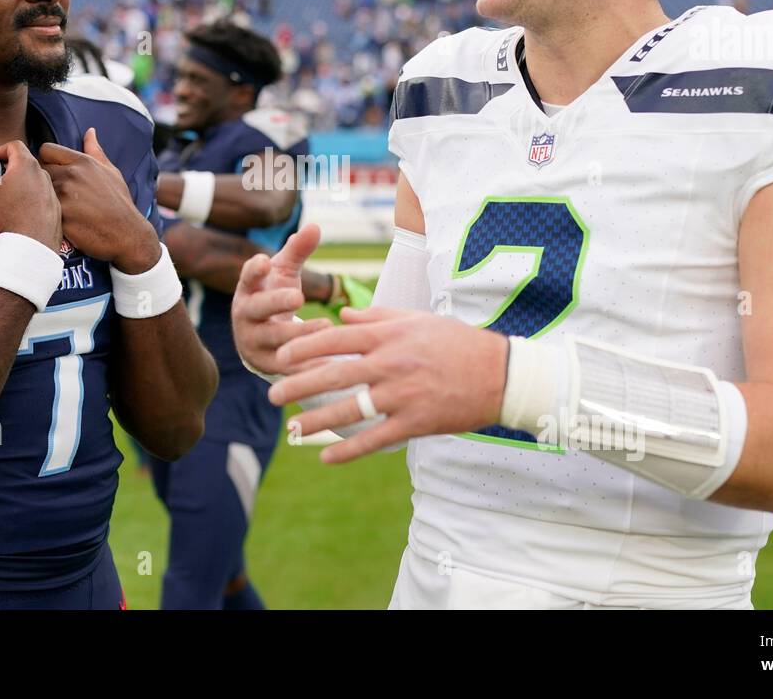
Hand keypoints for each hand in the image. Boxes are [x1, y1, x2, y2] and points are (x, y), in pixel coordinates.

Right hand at [0, 133, 61, 248]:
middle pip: (27, 162)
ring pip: (36, 180)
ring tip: (10, 200)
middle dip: (11, 167)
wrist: (29, 249)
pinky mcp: (57, 210)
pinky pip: (44, 197)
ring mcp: (53, 193)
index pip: (14, 145)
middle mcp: (44, 176)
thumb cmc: (3, 216)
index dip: (0, 151)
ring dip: (24, 183)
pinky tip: (23, 213)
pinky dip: (34, 199)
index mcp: (26, 165)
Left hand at [40, 129, 158, 272]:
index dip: (46, 160)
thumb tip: (90, 131)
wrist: (127, 235)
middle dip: (43, 179)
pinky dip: (47, 214)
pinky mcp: (60, 216)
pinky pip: (42, 209)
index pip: (46, 150)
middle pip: (39, 169)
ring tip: (55, 206)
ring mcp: (64, 196)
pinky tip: (58, 220)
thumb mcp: (111, 172)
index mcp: (82, 162)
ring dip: (43, 197)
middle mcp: (71, 175)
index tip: (53, 171)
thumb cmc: (119, 203)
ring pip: (39, 190)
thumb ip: (95, 151)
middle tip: (54, 192)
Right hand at [230, 224, 330, 375]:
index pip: (247, 277)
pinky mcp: (268, 364)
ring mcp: (254, 342)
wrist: (259, 342)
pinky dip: (306, 363)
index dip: (254, 270)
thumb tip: (315, 225)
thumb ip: (297, 251)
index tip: (264, 261)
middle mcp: (246, 316)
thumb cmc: (273, 297)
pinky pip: (288, 365)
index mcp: (248, 290)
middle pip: (257, 309)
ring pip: (275, 339)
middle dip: (276, 302)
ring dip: (300, 333)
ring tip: (326, 326)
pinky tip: (327, 359)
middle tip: (299, 296)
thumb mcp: (283, 274)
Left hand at [271, 307, 508, 462]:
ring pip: (350, 409)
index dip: (304, 347)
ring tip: (294, 429)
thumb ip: (377, 316)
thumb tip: (343, 314)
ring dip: (317, 421)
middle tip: (272, 395)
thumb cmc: (456, 342)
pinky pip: (375, 439)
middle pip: (334, 374)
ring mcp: (403, 394)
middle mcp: (391, 363)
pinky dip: (348, 451)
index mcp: (389, 335)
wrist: (500, 374)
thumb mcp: (416, 320)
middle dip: (299, 385)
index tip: (281, 355)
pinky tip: (325, 457)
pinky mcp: (416, 422)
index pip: (336, 338)